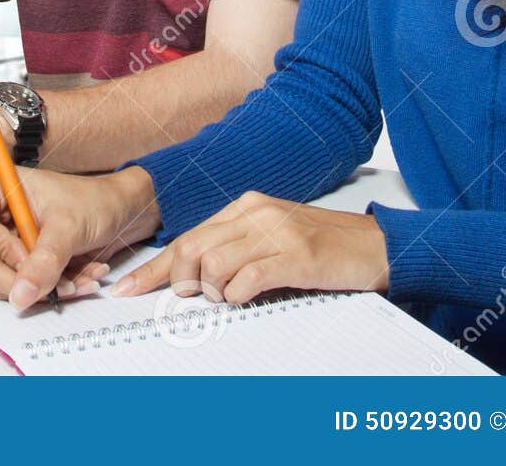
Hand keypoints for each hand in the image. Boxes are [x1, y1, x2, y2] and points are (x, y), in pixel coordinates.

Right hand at [0, 166, 160, 310]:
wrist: (122, 213)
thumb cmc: (95, 201)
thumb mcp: (69, 226)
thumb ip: (44, 260)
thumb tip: (21, 293)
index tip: (26, 254)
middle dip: (18, 277)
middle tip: (48, 282)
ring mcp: (10, 241)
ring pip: (1, 281)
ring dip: (39, 288)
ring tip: (73, 280)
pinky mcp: (25, 262)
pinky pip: (24, 289)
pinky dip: (51, 291)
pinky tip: (77, 280)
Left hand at [114, 192, 389, 303]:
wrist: (376, 246)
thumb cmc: (324, 249)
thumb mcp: (272, 238)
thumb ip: (236, 248)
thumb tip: (194, 278)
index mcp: (245, 206)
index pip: (187, 237)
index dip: (154, 267)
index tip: (129, 289)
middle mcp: (255, 213)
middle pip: (191, 249)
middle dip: (180, 282)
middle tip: (193, 299)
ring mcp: (275, 232)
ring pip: (214, 264)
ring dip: (214, 292)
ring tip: (231, 297)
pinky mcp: (295, 255)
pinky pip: (247, 279)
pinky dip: (239, 296)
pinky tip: (249, 297)